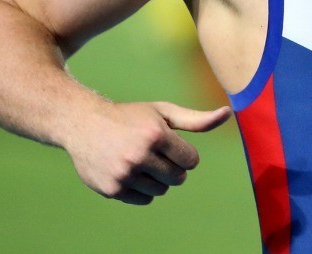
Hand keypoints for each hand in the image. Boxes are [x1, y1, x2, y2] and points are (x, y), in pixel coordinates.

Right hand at [64, 101, 231, 204]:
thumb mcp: (162, 112)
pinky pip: (144, 199)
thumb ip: (196, 119)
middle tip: (154, 153)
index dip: (183, 153)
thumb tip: (228, 113)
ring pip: (161, 190)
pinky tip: (128, 171)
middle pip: (178, 178)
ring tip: (139, 160)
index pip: (191, 161)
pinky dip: (141, 189)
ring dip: (156, 178)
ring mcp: (124, 174)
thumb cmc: (130, 117)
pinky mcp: (112, 189)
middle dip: (172, 167)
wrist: (83, 124)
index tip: (168, 144)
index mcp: (155, 134)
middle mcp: (139, 155)